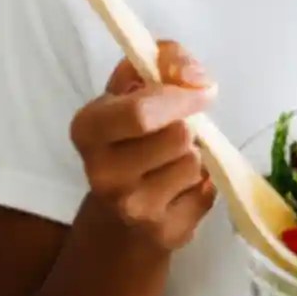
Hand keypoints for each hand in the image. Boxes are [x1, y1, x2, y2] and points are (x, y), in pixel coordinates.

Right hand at [70, 41, 217, 249]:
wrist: (121, 214)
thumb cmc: (133, 134)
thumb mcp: (137, 85)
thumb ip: (166, 60)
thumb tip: (196, 78)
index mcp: (88, 129)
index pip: (140, 113)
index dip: (179, 97)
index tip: (200, 91)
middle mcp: (102, 174)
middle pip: (178, 136)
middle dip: (187, 127)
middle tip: (178, 131)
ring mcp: (133, 210)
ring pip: (194, 164)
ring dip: (194, 157)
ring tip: (174, 161)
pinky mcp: (166, 235)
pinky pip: (207, 193)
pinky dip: (203, 185)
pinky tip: (181, 187)